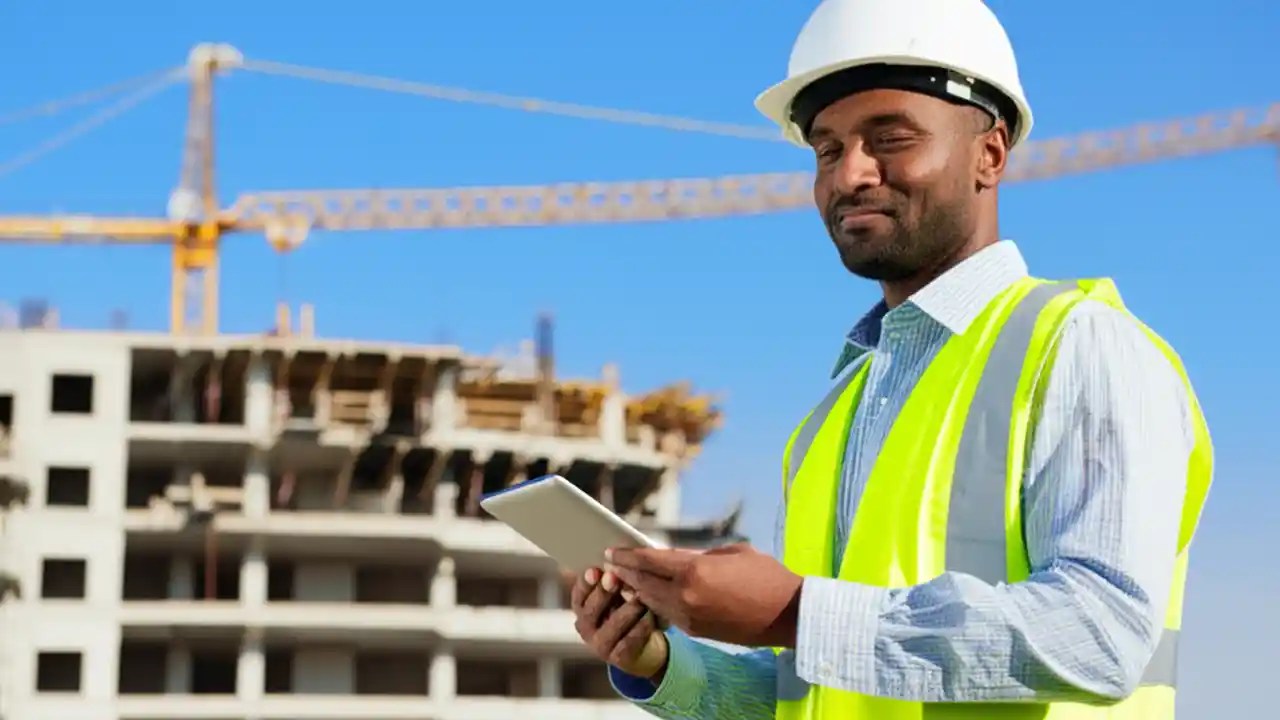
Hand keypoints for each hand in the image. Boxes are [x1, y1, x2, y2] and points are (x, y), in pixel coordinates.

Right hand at [570, 566, 668, 679]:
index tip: (595, 570)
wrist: (643, 648)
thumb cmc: (628, 612)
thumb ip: (615, 579)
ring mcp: (599, 645)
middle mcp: (585, 627)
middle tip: (615, 577)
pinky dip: (640, 627)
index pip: (579, 594)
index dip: (585, 583)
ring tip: (640, 597)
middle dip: (603, 592)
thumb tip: (618, 556)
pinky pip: (628, 641)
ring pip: (611, 625)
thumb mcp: (619, 594)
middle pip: (591, 609)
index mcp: (583, 607)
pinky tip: (650, 617)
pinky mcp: (617, 658)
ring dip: (626, 610)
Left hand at [606, 543, 802, 647]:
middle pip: (643, 582)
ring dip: (636, 589)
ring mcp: (690, 617)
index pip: (650, 561)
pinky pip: (667, 614)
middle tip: (610, 563)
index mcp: (695, 570)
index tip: (612, 549)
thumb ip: (698, 555)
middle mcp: (686, 595)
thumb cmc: (765, 576)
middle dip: (625, 572)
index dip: (628, 555)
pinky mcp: (696, 631)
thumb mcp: (731, 554)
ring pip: (651, 601)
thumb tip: (673, 558)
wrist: (788, 615)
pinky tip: (649, 594)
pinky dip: (655, 603)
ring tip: (624, 578)